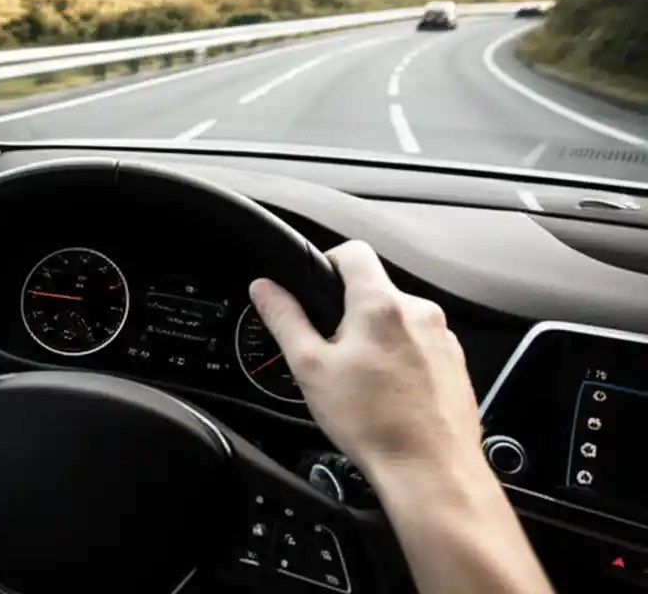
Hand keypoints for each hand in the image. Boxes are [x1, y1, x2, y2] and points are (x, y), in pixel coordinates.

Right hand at [248, 241, 481, 476]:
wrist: (430, 469)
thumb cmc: (373, 423)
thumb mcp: (310, 367)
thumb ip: (285, 319)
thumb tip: (265, 289)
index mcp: (380, 304)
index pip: (353, 252)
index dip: (328, 261)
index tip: (317, 287)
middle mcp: (419, 312)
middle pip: (375, 290)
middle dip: (349, 313)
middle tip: (332, 353)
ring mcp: (442, 338)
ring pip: (398, 320)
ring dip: (377, 338)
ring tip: (362, 382)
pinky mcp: (455, 362)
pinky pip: (420, 345)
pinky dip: (401, 360)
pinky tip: (388, 394)